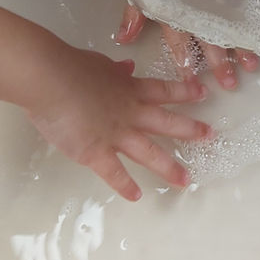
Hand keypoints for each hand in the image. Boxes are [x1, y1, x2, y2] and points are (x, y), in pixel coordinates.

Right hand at [25, 47, 212, 200]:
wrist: (50, 80)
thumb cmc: (70, 66)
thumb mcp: (98, 63)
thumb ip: (115, 70)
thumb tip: (128, 68)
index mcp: (129, 88)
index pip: (163, 90)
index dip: (184, 92)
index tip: (203, 93)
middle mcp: (129, 112)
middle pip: (166, 122)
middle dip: (190, 129)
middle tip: (209, 135)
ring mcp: (115, 134)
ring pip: (149, 152)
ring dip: (169, 167)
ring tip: (185, 180)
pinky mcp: (96, 152)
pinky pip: (114, 172)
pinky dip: (125, 185)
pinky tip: (136, 196)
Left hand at [116, 3, 259, 90]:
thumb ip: (134, 13)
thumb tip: (124, 39)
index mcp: (172, 7)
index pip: (179, 42)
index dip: (185, 63)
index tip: (192, 82)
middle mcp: (196, 4)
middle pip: (208, 40)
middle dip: (219, 64)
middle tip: (229, 84)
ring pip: (230, 25)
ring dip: (241, 47)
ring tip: (251, 66)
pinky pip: (243, 3)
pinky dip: (254, 19)